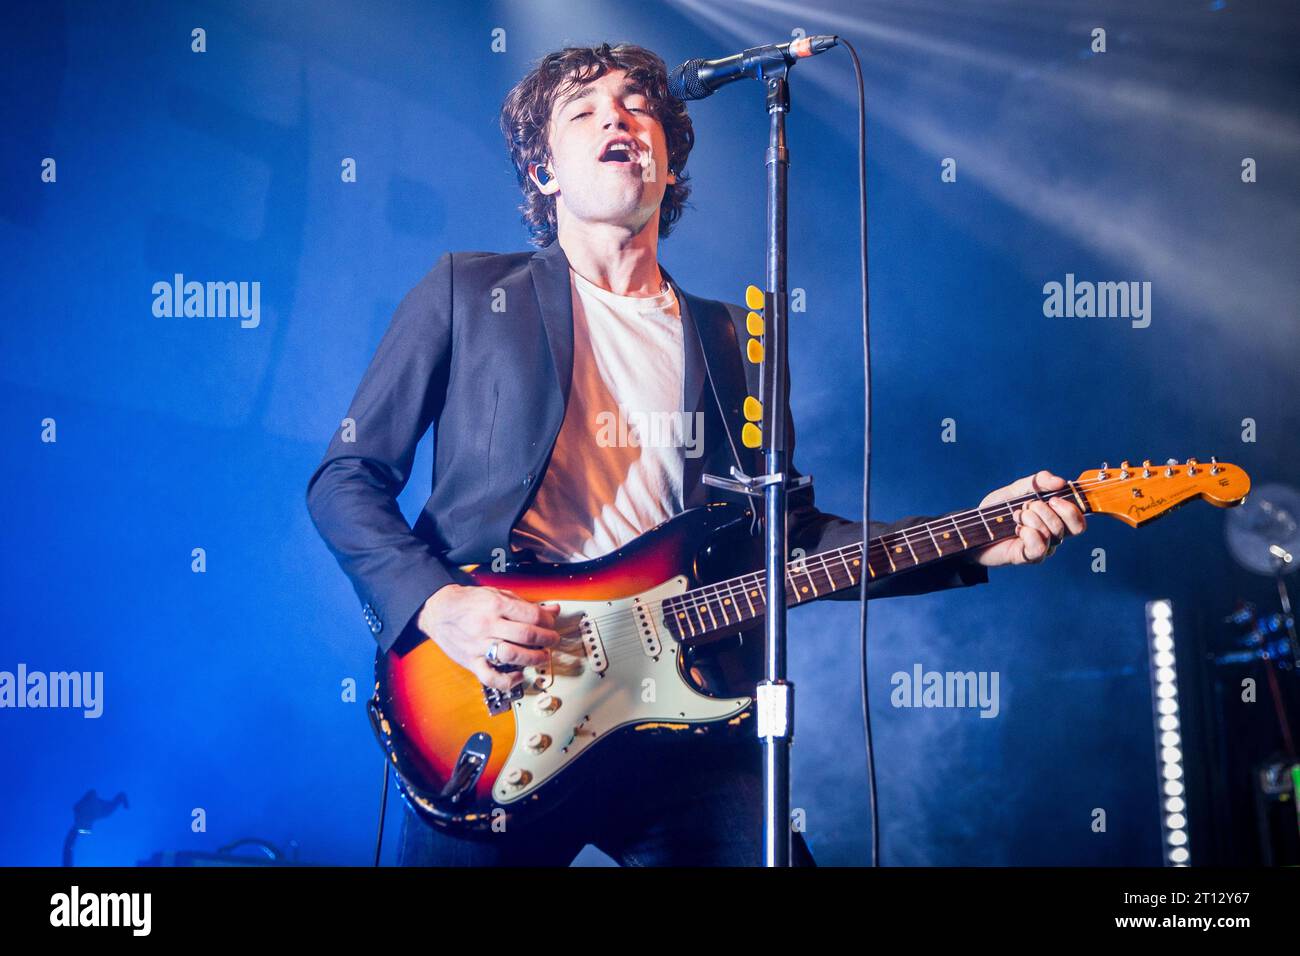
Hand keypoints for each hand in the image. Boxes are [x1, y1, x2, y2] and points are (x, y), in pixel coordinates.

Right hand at [415, 584, 560, 690]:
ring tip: (541, 656)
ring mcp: (479, 645)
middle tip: (552, 640)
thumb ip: (525, 604)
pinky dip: (508, 681)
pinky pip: (491, 678)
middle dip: (547, 639)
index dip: (548, 621)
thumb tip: (553, 609)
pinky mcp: (471, 661)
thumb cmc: (469, 602)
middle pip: (527, 635)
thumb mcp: (498, 594)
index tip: (551, 624)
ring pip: (513, 656)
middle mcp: (488, 625)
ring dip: (533, 659)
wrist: (438, 610)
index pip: (532, 615)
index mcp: (496, 605)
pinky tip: (519, 676)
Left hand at [968, 470, 1085, 567]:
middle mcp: (1053, 535)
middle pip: (1072, 527)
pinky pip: (1040, 549)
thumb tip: (1061, 482)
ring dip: (1032, 518)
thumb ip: (1039, 481)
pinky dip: (1029, 534)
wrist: (972, 525)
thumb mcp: (1018, 488)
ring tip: (1016, 515)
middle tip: (1027, 506)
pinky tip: (1017, 529)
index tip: (1052, 498)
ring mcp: (1042, 548)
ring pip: (1054, 534)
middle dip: (1047, 510)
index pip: (1080, 520)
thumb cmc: (997, 509)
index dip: (1072, 508)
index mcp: (1055, 519)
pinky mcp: (1026, 557)